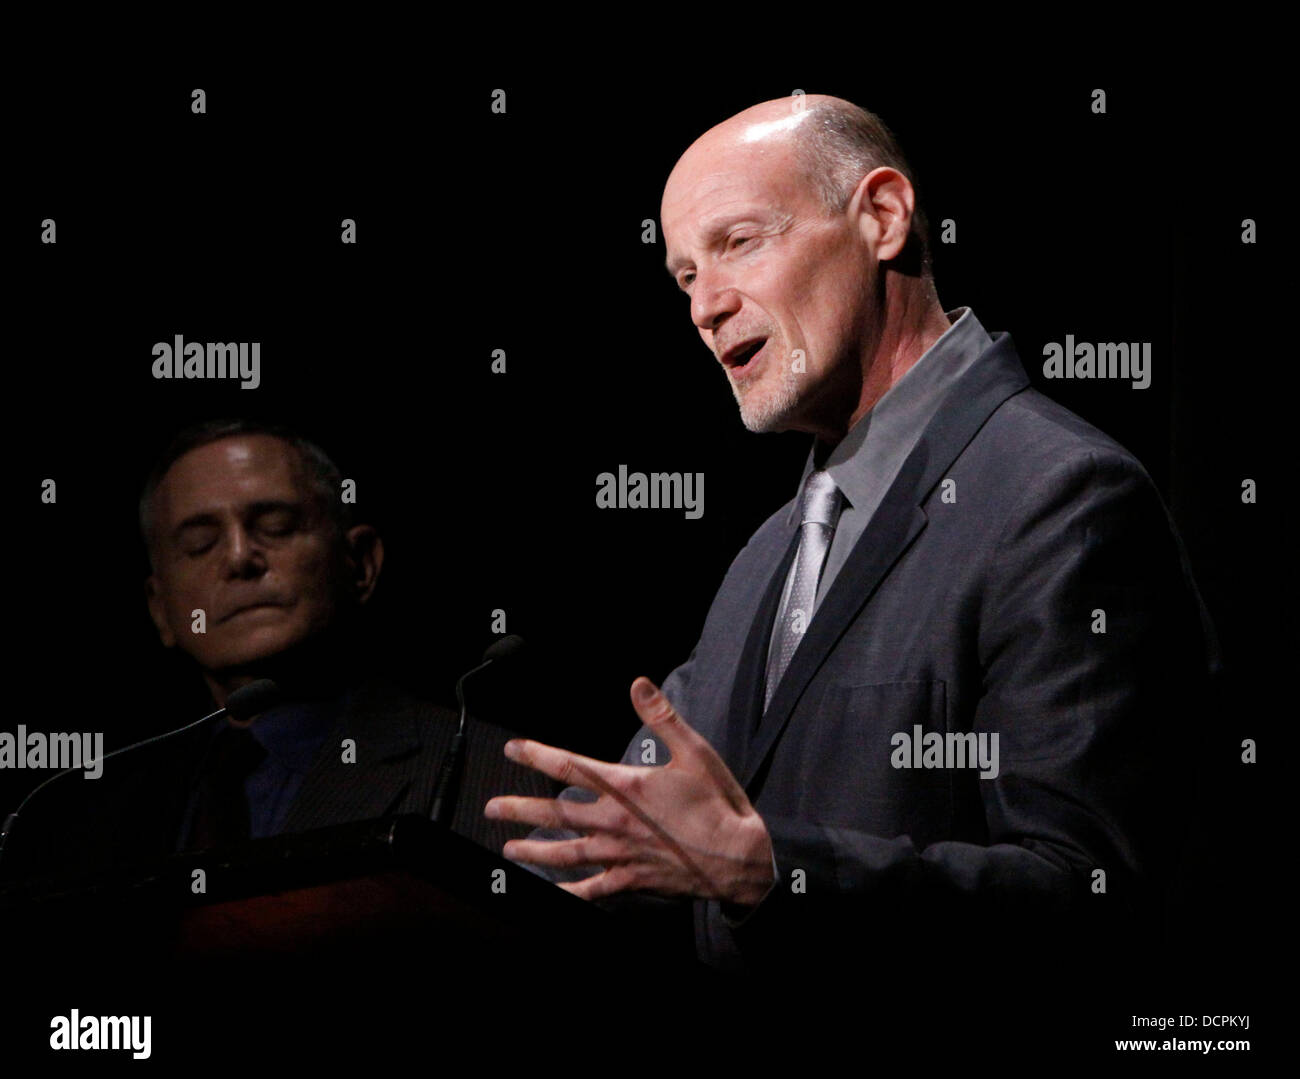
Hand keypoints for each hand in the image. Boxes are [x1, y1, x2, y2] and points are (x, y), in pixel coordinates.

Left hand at [484, 677, 774, 905]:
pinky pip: (591, 890)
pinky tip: (550, 894)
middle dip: (520, 808)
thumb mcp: (695, 751)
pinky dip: (568, 893)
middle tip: (492, 807)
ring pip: (565, 853)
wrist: (739, 857)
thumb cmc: (718, 803)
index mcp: (627, 786)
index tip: (513, 748)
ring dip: (534, 850)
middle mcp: (615, 822)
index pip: (570, 767)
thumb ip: (662, 717)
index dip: (537, 755)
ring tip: (509, 849)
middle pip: (556, 813)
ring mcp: (620, 854)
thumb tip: (638, 684)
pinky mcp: (631, 880)